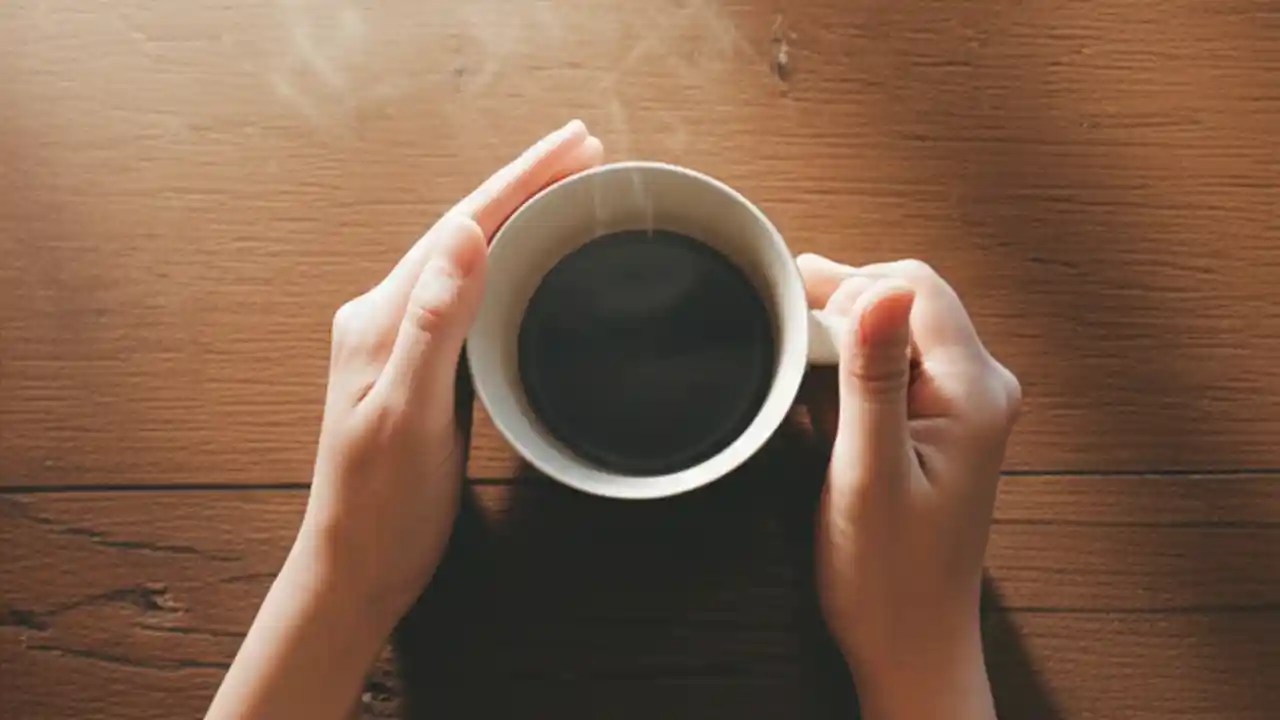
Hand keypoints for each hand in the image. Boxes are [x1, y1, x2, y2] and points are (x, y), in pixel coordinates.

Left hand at [208, 121, 602, 719]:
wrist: (356, 567)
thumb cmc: (380, 506)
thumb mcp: (407, 415)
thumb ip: (433, 324)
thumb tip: (463, 236)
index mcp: (382, 317)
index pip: (460, 228)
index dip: (520, 180)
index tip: (574, 144)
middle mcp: (387, 316)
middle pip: (466, 231)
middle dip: (525, 184)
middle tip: (585, 150)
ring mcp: (403, 340)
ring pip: (470, 258)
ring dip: (518, 216)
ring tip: (566, 186)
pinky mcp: (421, 366)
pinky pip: (471, 295)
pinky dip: (509, 264)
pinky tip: (530, 261)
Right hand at [799, 255, 1020, 719]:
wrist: (910, 640)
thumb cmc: (889, 575)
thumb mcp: (868, 472)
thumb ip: (874, 378)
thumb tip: (879, 290)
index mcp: (974, 391)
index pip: (914, 289)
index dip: (848, 284)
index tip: (790, 304)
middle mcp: (979, 388)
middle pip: (906, 302)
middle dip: (839, 307)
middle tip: (781, 336)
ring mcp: (961, 406)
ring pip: (893, 333)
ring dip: (840, 342)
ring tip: (795, 373)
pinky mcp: (937, 424)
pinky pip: (890, 369)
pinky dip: (847, 375)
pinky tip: (816, 404)